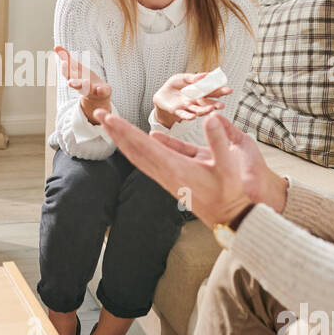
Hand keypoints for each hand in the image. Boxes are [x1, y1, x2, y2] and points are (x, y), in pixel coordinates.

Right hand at [55, 45, 111, 124]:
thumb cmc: (84, 79)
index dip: (66, 69)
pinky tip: (100, 89)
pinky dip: (101, 91)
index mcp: (74, 79)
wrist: (98, 96)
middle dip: (74, 82)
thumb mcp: (75, 68)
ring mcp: (92, 90)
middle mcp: (82, 85)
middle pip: (76, 83)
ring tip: (86, 82)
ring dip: (86, 87)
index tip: (64, 63)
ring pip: (87, 89)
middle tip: (70, 80)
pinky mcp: (103, 92)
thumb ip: (66, 57)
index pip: (68, 74)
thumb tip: (56, 46)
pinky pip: (102, 92)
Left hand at [94, 110, 286, 227]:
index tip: (109, 117)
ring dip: (123, 140)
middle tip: (99, 115)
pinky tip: (142, 138)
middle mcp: (166, 174)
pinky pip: (152, 161)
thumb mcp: (230, 167)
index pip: (143, 146)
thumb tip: (211, 117)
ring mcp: (168, 179)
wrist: (234, 220)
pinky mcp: (174, 180)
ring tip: (110, 126)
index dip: (125, 130)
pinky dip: (142, 148)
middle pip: (134, 150)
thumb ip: (220, 141)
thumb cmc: (234, 194)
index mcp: (176, 169)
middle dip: (116, 132)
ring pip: (139, 156)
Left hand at [153, 72, 231, 128]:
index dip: (220, 91)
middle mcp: (195, 101)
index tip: (228, 90)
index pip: (211, 92)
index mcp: (199, 92)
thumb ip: (192, 77)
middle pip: (207, 103)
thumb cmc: (173, 86)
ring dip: (205, 110)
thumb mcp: (182, 78)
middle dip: (216, 104)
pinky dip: (188, 116)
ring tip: (212, 109)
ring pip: (198, 110)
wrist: (161, 95)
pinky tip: (193, 117)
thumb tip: (205, 74)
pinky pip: (183, 114)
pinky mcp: (177, 111)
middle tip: (223, 104)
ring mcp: (187, 107)